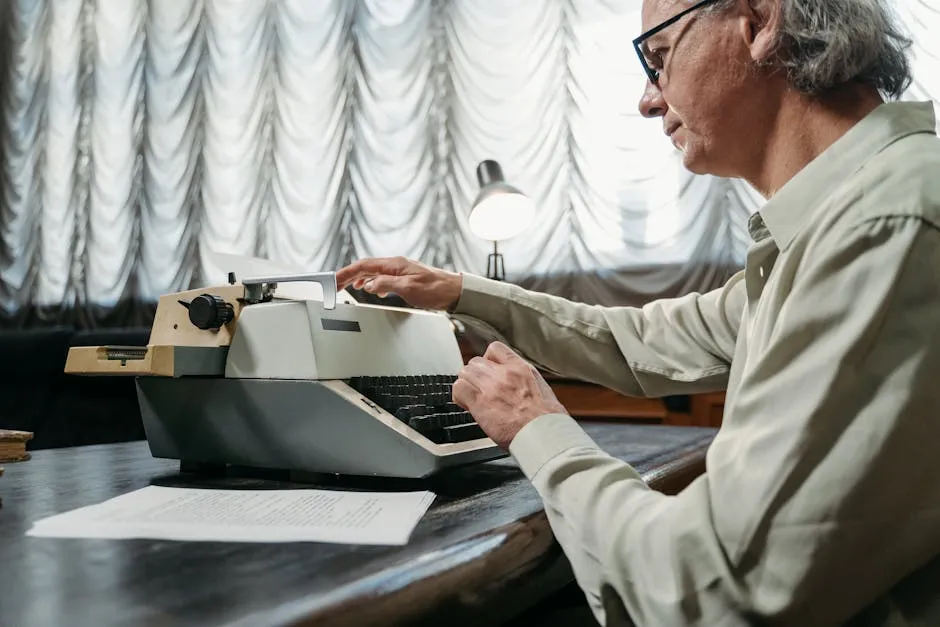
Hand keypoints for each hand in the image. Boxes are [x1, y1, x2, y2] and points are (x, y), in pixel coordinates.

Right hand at [335, 256, 462, 310]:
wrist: (455, 292)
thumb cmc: (436, 289)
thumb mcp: (408, 288)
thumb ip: (385, 284)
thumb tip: (367, 285)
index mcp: (394, 264)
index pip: (363, 265)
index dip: (346, 273)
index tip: (334, 280)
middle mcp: (395, 264)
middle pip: (365, 267)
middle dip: (348, 276)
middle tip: (335, 285)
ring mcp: (400, 270)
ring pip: (373, 272)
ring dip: (358, 279)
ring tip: (348, 287)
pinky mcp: (405, 278)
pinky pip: (382, 278)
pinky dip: (371, 283)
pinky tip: (371, 290)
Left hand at [452, 341, 567, 448]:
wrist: (544, 434)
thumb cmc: (547, 419)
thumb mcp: (542, 389)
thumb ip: (525, 380)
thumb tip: (519, 383)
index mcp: (521, 368)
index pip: (495, 349)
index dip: (487, 359)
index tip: (488, 370)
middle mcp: (504, 374)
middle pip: (476, 361)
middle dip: (475, 375)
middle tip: (479, 389)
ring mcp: (491, 387)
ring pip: (465, 373)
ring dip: (467, 384)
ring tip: (472, 396)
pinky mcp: (480, 403)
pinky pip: (459, 389)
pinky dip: (459, 396)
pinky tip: (466, 404)